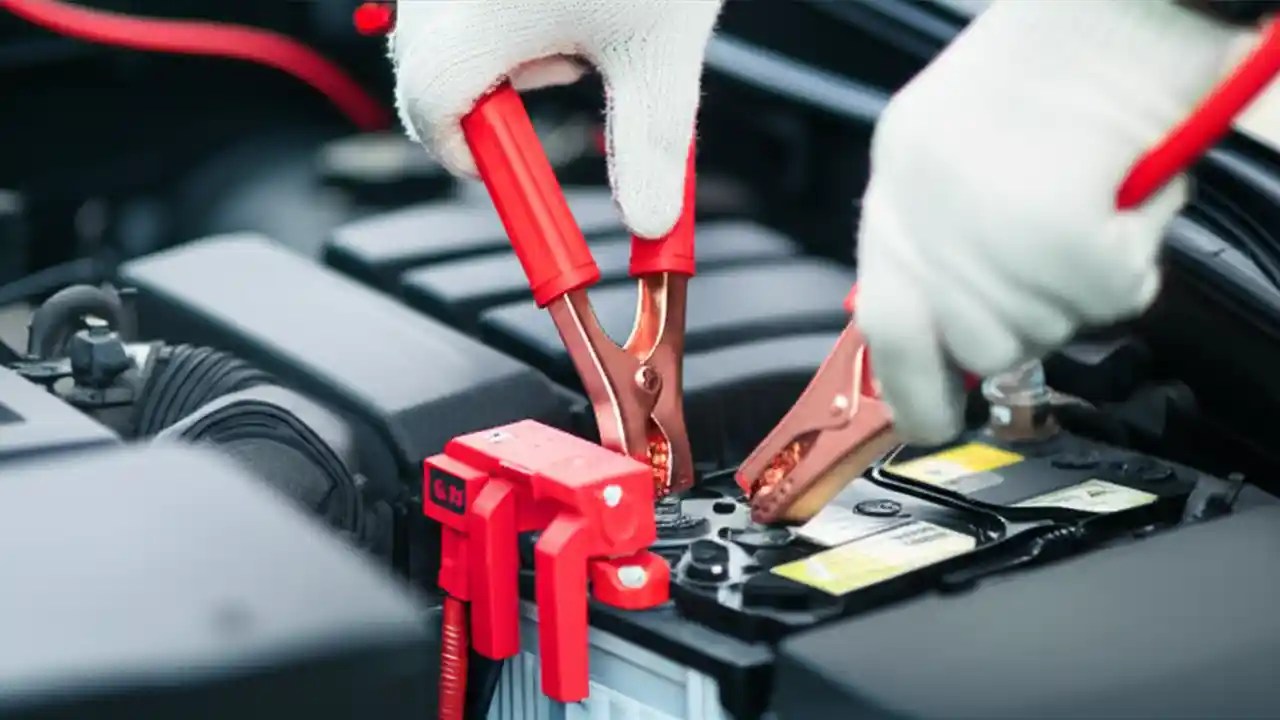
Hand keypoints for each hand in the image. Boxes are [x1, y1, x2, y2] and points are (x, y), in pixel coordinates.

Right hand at [390, 0, 722, 237]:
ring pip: (455, 17)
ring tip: (587, 4)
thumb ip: (649, 146)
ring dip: (514, 31)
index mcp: (461, 32)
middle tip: (577, 66)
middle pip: (435, 66)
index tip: (513, 169)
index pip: (432, 119)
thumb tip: (648, 220)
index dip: (474, 158)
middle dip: (506, 87)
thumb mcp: (658, 55)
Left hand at [855, 0, 1242, 444]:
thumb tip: (946, 329)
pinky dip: (1132, 253)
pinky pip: (1110, 298)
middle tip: (1056, 261)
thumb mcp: (947, 157)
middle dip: (1028, 325)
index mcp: (896, 196)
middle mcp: (926, 223)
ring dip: (1079, 283)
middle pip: (979, 349)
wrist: (1111, 11)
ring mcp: (988, 238)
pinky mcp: (1059, 240)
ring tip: (1086, 202)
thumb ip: (935, 244)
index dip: (909, 394)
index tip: (928, 423)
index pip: (882, 333)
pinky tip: (1118, 195)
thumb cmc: (1044, 69)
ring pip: (1045, 331)